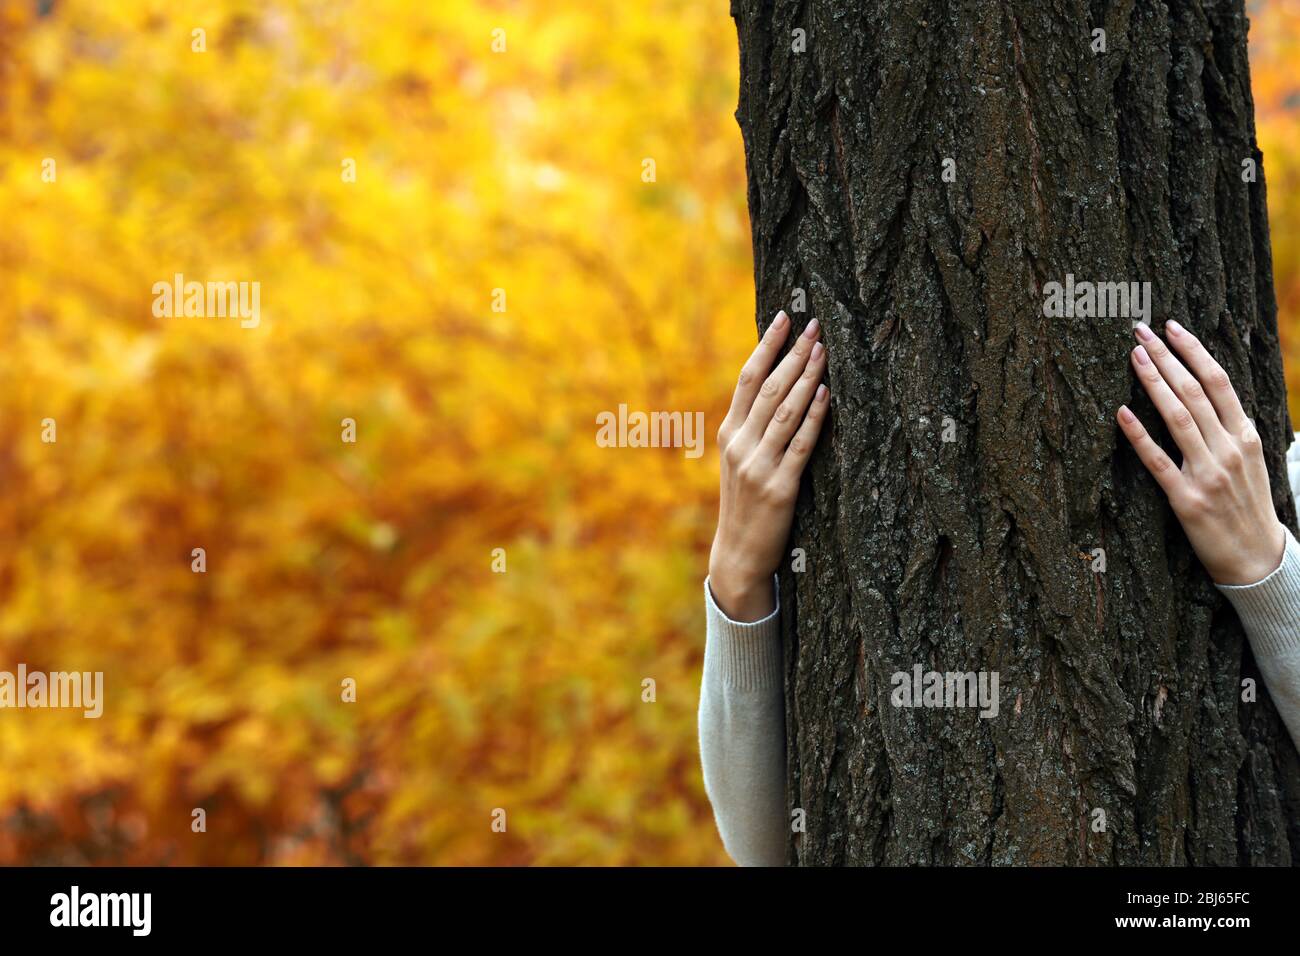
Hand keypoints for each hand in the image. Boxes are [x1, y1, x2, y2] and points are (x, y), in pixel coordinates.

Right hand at [709, 311, 829, 620]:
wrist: (737, 554)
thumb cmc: (745, 503)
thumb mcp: (739, 461)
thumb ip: (753, 427)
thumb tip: (778, 385)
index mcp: (729, 434)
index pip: (747, 379)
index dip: (766, 346)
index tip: (784, 317)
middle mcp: (740, 445)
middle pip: (768, 388)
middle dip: (793, 354)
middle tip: (814, 325)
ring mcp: (758, 466)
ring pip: (785, 411)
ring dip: (806, 377)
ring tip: (823, 349)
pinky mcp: (780, 488)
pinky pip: (801, 445)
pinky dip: (813, 417)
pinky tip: (825, 395)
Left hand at [1117, 320, 1285, 585]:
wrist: (1258, 557)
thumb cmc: (1248, 504)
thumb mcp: (1252, 459)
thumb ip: (1231, 427)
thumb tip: (1210, 390)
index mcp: (1245, 435)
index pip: (1218, 381)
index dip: (1193, 350)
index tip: (1171, 327)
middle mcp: (1228, 449)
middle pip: (1194, 391)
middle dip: (1166, 357)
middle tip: (1140, 332)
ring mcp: (1207, 473)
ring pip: (1177, 417)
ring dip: (1153, 382)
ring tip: (1134, 356)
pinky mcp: (1186, 499)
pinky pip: (1157, 461)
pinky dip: (1139, 435)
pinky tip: (1121, 412)